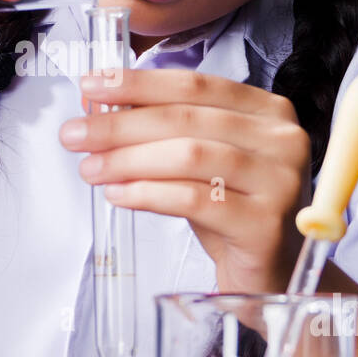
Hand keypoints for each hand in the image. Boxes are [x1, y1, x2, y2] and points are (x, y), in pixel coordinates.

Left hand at [59, 68, 312, 294]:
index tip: (91, 86)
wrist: (268, 272)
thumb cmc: (232, 210)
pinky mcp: (265, 224)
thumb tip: (98, 108)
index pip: (194, 85)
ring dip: (128, 160)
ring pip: (189, 156)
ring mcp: (279, 181)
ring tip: (90, 169)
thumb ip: (163, 130)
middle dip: (120, 125)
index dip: (138, 84)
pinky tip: (118, 194)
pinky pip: (195, 200)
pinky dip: (148, 194)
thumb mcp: (200, 160)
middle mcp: (282, 139)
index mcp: (267, 111)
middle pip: (186, 119)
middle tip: (75, 134)